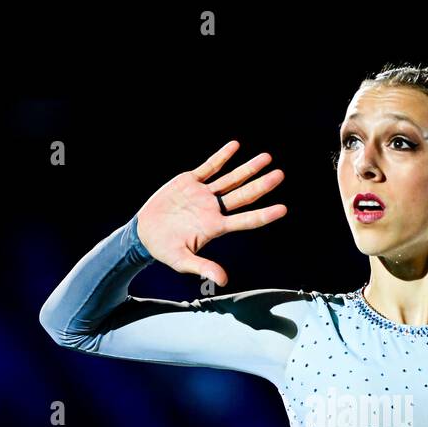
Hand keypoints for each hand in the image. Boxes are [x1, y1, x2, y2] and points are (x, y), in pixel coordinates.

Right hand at [135, 139, 286, 287]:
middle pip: (244, 195)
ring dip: (248, 168)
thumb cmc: (165, 249)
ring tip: (267, 157)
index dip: (264, 215)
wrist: (145, 233)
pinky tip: (235, 146)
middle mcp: (214, 209)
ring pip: (231, 179)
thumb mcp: (181, 260)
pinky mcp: (190, 182)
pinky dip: (222, 157)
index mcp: (215, 227)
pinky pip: (209, 167)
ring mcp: (204, 194)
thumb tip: (223, 280)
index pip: (246, 220)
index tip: (283, 209)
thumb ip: (202, 267)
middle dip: (261, 185)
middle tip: (280, 175)